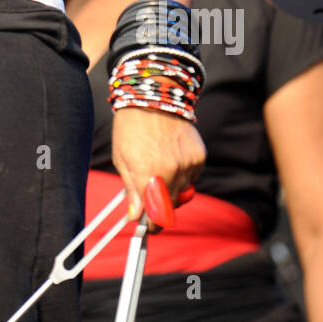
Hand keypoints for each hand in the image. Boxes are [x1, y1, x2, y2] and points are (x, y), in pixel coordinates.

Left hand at [111, 107, 204, 229]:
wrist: (152, 96)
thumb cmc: (131, 126)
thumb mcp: (122, 159)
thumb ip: (131, 190)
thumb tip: (135, 216)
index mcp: (149, 175)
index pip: (157, 217)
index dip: (152, 224)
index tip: (147, 225)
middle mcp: (172, 172)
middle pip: (171, 207)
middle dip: (160, 206)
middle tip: (149, 195)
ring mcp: (188, 164)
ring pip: (183, 192)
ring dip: (172, 189)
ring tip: (159, 167)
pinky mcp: (199, 156)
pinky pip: (193, 177)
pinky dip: (184, 174)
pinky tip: (171, 158)